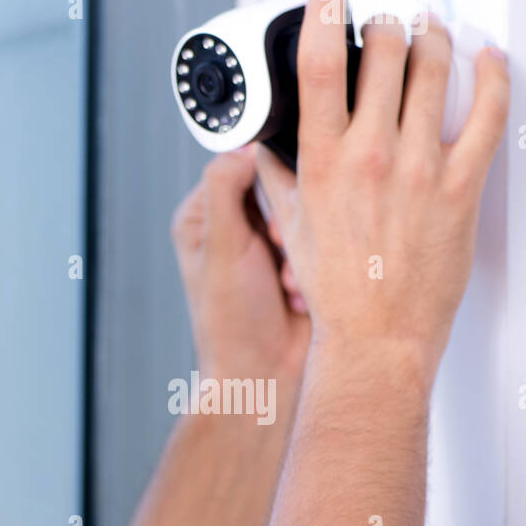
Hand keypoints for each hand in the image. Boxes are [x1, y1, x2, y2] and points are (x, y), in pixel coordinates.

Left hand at [171, 147, 310, 384]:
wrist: (264, 379)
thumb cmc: (230, 323)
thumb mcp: (222, 248)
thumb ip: (227, 190)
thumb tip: (242, 146)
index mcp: (205, 216)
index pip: (239, 166)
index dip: (263, 180)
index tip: (274, 203)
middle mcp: (235, 227)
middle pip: (278, 188)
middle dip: (289, 220)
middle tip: (282, 247)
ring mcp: (269, 246)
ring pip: (303, 215)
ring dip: (305, 246)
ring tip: (290, 278)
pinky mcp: (300, 264)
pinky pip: (321, 243)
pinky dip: (317, 265)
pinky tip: (304, 291)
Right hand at [255, 0, 509, 386]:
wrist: (377, 335)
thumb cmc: (334, 288)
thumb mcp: (289, 223)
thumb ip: (277, 175)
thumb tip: (264, 147)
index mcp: (322, 161)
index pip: (321, 67)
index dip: (326, 16)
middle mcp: (371, 156)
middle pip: (385, 57)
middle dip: (386, 23)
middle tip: (387, 17)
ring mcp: (420, 169)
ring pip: (434, 74)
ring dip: (432, 38)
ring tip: (429, 27)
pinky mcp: (460, 186)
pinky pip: (488, 115)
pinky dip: (492, 77)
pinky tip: (487, 59)